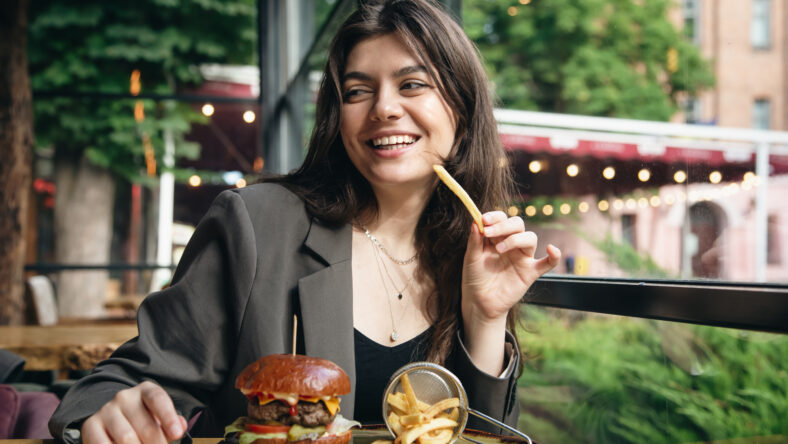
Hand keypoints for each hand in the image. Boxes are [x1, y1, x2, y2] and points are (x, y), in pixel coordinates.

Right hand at [81, 381, 186, 443]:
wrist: (113, 423)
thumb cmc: (144, 423)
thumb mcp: (160, 420)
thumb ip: (172, 424)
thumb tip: (180, 426)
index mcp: (146, 391)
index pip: (158, 399)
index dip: (168, 417)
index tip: (176, 434)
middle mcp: (125, 397)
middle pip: (145, 426)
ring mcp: (106, 410)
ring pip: (126, 437)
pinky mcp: (90, 425)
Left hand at [462, 211, 559, 336]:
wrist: (479, 302)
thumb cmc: (474, 278)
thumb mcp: (471, 258)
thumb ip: (475, 241)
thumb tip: (475, 222)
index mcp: (497, 238)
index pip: (501, 219)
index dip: (495, 217)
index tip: (483, 220)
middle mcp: (511, 244)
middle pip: (517, 224)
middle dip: (504, 226)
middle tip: (489, 233)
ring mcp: (522, 258)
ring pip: (530, 238)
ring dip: (516, 239)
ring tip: (499, 249)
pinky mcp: (530, 273)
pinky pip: (547, 263)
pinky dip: (554, 256)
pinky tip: (551, 249)